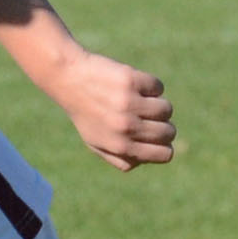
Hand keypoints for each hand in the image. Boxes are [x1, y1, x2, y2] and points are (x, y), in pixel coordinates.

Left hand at [42, 49, 175, 170]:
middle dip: (162, 124)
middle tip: (146, 116)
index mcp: (119, 146)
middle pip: (169, 132)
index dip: (164, 145)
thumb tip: (146, 160)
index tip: (153, 135)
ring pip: (167, 109)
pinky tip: (131, 85)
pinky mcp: (131, 81)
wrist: (68, 78)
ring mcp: (129, 103)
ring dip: (156, 103)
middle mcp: (125, 127)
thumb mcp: (96, 143)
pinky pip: (158, 87)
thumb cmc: (86, 113)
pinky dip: (149, 85)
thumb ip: (120, 158)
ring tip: (138, 100)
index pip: (165, 154)